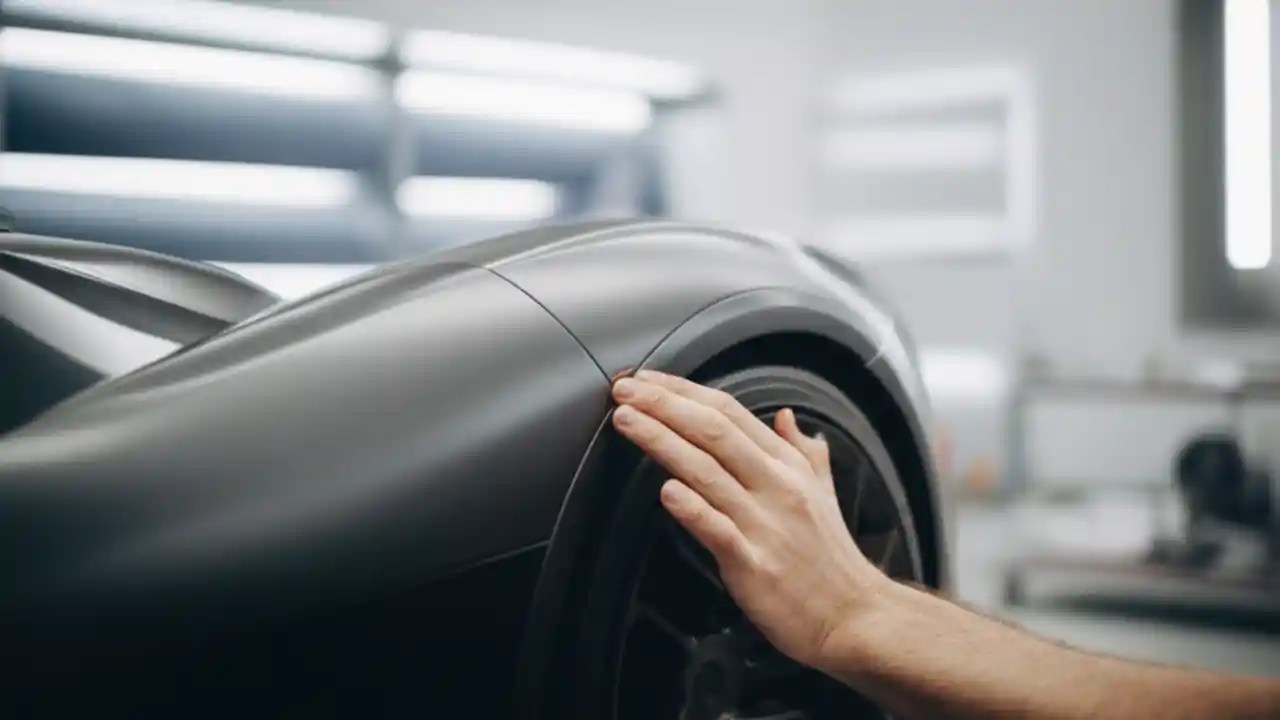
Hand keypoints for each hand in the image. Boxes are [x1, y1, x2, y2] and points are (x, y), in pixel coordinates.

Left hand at [610, 370, 892, 672]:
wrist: (853, 616)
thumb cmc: (831, 557)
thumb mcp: (823, 491)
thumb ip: (802, 450)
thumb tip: (785, 415)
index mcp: (788, 465)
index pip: (730, 412)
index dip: (684, 391)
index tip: (647, 380)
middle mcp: (776, 486)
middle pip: (713, 431)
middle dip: (664, 405)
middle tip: (625, 391)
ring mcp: (764, 524)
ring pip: (707, 471)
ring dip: (662, 441)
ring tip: (627, 422)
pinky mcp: (754, 563)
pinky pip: (718, 530)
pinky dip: (691, 508)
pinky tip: (665, 490)